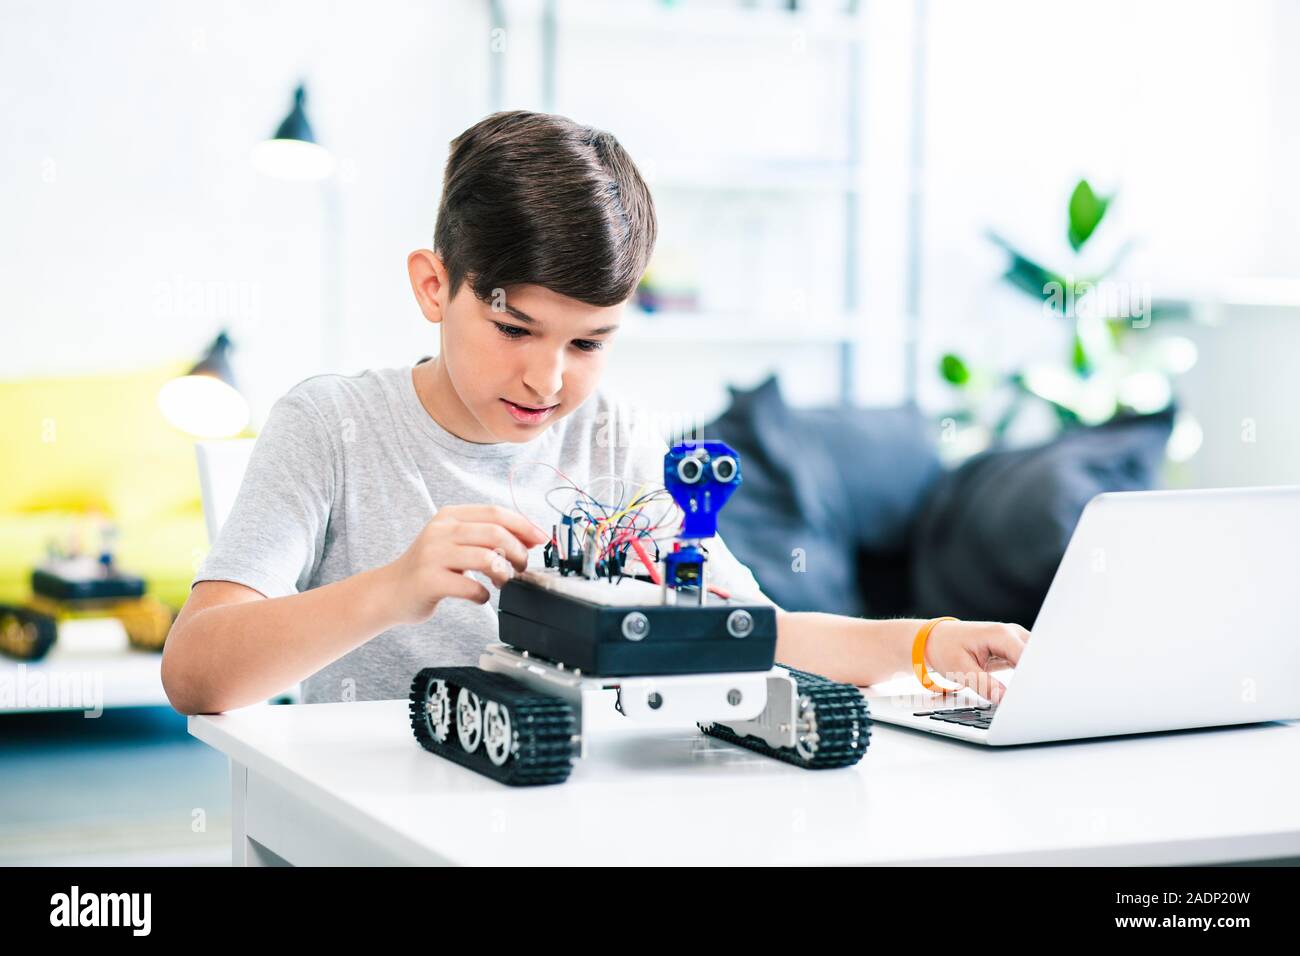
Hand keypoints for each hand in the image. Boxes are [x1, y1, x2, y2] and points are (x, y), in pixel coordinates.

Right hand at [382, 505, 547, 624]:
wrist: (389, 592)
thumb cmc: (429, 568)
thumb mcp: (454, 542)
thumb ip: (486, 536)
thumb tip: (530, 537)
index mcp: (449, 516)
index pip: (496, 512)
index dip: (524, 525)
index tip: (540, 539)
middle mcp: (440, 531)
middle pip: (495, 533)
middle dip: (518, 551)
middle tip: (522, 567)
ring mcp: (433, 555)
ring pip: (486, 558)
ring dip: (505, 573)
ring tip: (503, 582)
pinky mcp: (429, 581)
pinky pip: (471, 587)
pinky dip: (484, 594)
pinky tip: (481, 596)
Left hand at [923, 619, 1029, 704]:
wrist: (935, 639)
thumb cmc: (945, 648)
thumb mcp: (960, 669)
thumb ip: (984, 685)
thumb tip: (1004, 699)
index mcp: (1001, 634)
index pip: (1027, 657)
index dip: (1033, 677)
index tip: (1031, 696)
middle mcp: (1012, 634)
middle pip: (1037, 657)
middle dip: (1037, 678)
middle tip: (1029, 700)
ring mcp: (1014, 640)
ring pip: (1035, 661)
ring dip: (1033, 678)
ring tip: (1026, 697)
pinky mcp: (1013, 650)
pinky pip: (1027, 664)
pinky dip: (1026, 677)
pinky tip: (1022, 692)